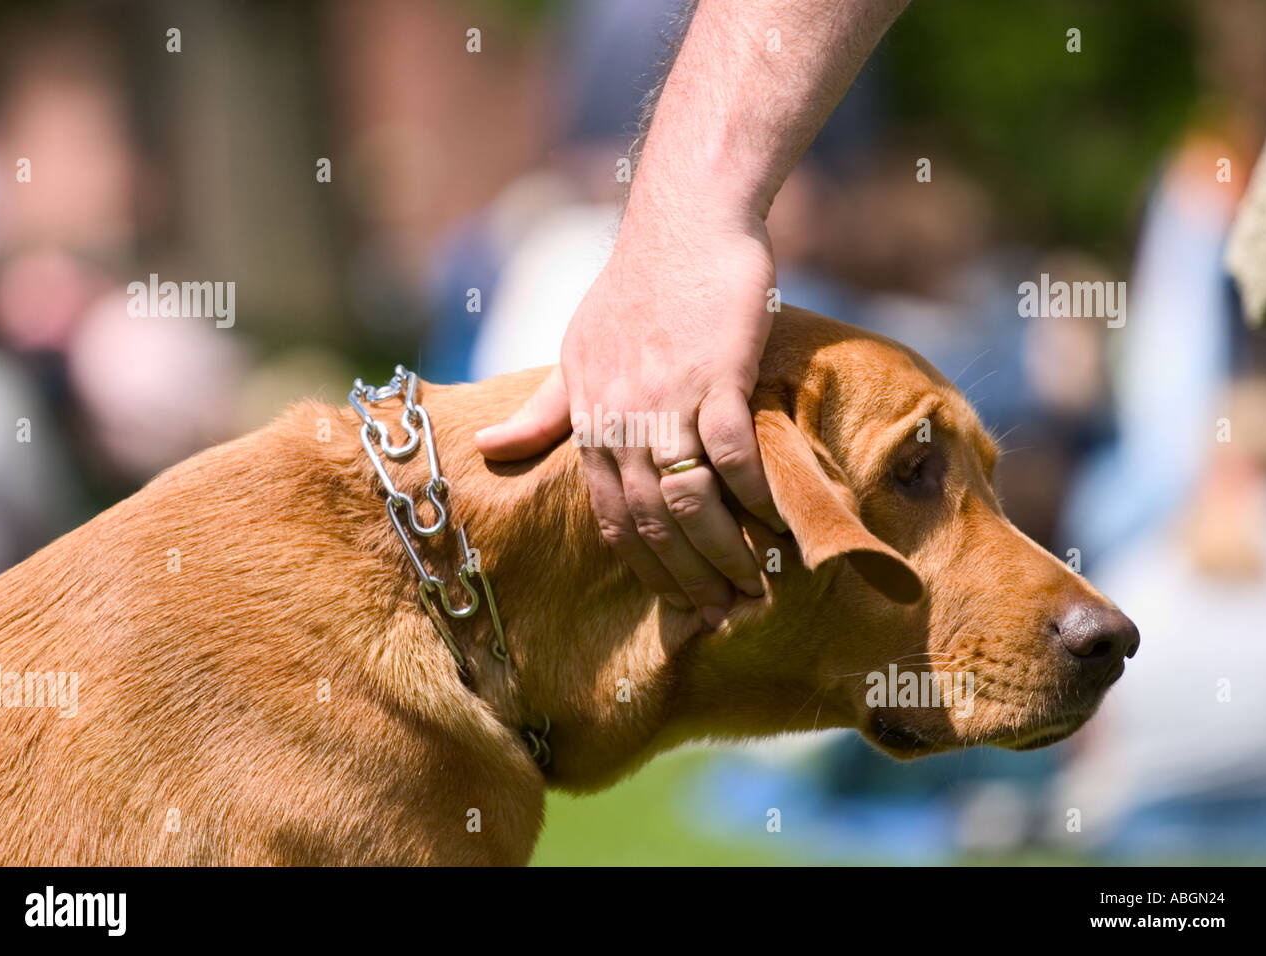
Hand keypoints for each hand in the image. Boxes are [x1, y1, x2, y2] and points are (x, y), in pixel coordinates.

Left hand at [475, 204, 784, 625]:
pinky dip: (754, 494)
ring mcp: (666, 397)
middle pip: (651, 520)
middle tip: (723, 614)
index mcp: (589, 420)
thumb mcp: (576, 352)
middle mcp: (620, 418)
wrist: (682, 224)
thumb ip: (543, 412)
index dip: (646, 568)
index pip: (612, 517)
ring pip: (689, 498)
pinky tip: (776, 523)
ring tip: (754, 587)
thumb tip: (489, 450)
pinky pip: (732, 452)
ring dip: (723, 551)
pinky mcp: (715, 372)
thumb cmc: (635, 290)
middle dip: (687, 577)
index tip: (678, 604)